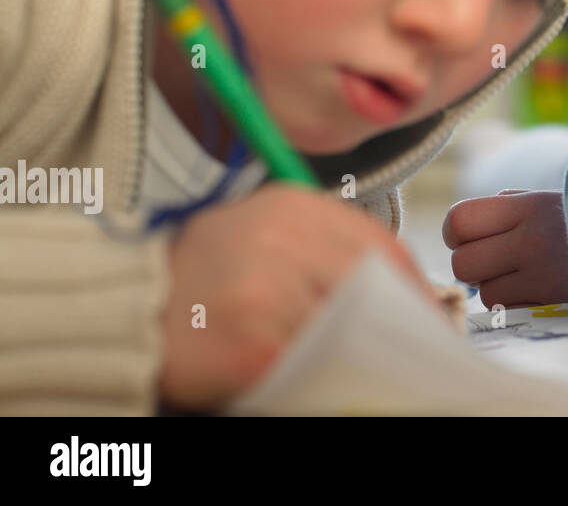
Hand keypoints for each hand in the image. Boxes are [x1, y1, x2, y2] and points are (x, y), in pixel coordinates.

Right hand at [159, 183, 452, 411]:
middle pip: (372, 288)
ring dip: (352, 350)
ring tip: (348, 360)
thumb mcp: (270, 231)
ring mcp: (266, 291)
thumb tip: (406, 290)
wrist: (127, 303)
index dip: (412, 288)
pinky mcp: (251, 343)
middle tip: (403, 351)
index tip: (426, 316)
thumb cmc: (206, 271)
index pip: (383, 246)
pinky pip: (310, 365)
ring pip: (346, 329)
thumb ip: (330, 248)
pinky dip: (316, 374)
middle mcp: (283, 239)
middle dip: (392, 322)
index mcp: (294, 205)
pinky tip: (308, 375)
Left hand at [442, 189, 567, 308]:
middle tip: (495, 261)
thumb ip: (511, 204)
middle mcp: (531, 237)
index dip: (455, 233)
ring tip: (524, 275)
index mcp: (527, 204)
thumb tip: (464, 227)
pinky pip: (511, 309)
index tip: (469, 238)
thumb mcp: (554, 198)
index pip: (459, 220)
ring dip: (497, 287)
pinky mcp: (554, 299)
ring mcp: (542, 271)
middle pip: (463, 263)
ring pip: (485, 292)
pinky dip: (517, 303)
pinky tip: (539, 289)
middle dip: (473, 265)